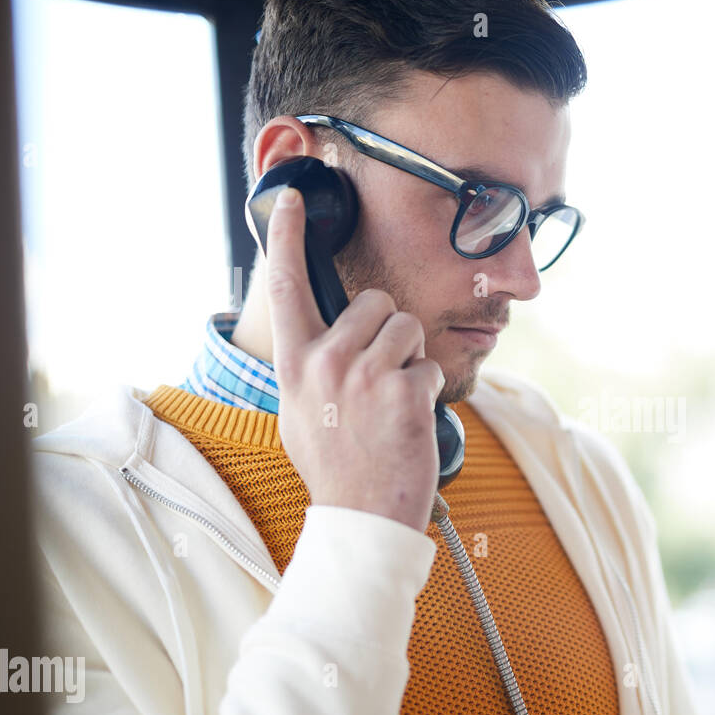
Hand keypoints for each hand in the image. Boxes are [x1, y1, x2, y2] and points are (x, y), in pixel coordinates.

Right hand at [264, 186, 443, 531]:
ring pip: (408, 329)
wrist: (362, 515)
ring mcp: (365, 375)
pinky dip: (427, 392)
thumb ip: (309, 366)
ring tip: (393, 402)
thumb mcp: (300, 410)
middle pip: (375, 302)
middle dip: (389, 330)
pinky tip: (408, 421)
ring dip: (411, 360)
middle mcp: (325, 361)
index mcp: (293, 364)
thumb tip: (322, 337)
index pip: (284, 287)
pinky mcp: (404, 392)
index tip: (289, 198)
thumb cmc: (336, 465)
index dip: (285, 236)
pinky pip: (430, 367)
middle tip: (379, 377)